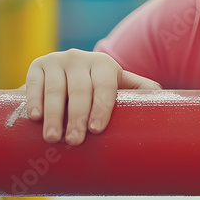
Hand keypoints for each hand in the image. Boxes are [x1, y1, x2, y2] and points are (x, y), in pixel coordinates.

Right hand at [22, 49, 161, 145]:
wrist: (64, 71)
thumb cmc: (98, 85)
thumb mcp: (119, 83)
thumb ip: (139, 90)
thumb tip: (166, 99)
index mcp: (105, 65)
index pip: (106, 86)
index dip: (102, 107)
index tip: (97, 130)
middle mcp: (80, 58)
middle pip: (80, 91)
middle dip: (77, 117)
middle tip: (74, 141)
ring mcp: (57, 61)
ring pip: (56, 90)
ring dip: (54, 114)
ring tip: (53, 138)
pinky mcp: (37, 65)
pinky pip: (34, 84)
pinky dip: (33, 100)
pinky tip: (34, 117)